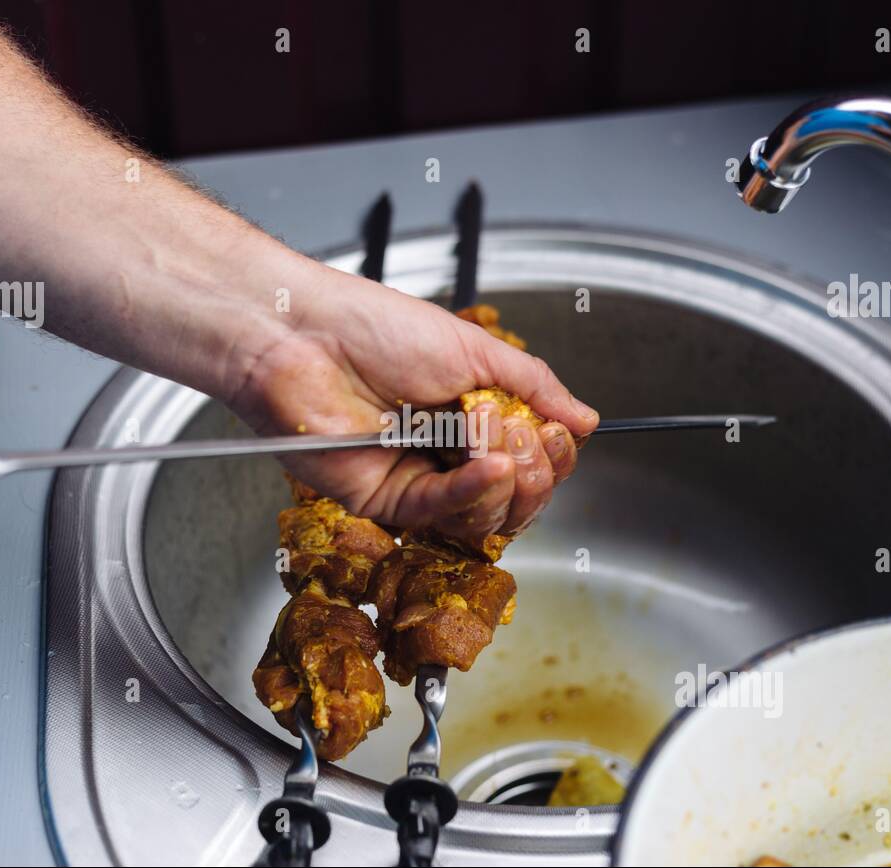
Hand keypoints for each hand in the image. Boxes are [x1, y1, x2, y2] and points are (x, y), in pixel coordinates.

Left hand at [229, 266, 598, 538]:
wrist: (304, 334)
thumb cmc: (373, 327)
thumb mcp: (474, 349)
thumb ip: (534, 386)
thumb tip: (586, 419)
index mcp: (471, 418)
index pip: (534, 461)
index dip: (553, 455)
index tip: (555, 431)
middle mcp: (448, 456)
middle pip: (518, 497)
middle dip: (536, 469)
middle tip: (524, 433)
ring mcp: (417, 482)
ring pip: (487, 517)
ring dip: (507, 477)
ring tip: (494, 436)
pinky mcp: (385, 502)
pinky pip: (443, 511)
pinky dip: (474, 490)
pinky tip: (489, 464)